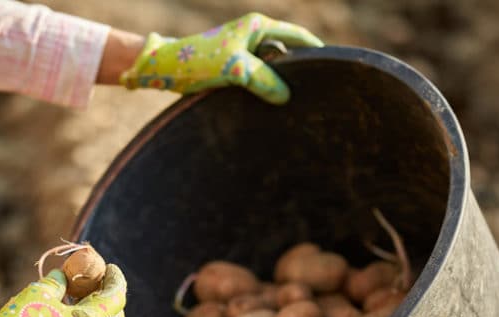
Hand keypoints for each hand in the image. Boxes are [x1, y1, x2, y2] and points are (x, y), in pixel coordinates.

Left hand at [120, 12, 322, 104]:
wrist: (166, 69)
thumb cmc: (198, 60)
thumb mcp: (235, 69)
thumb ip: (263, 80)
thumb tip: (286, 97)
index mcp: (258, 26)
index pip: (297, 36)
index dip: (315, 51)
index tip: (333, 67)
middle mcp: (253, 37)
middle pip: (287, 53)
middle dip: (300, 71)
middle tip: (319, 91)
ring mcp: (244, 54)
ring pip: (272, 70)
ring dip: (281, 84)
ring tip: (299, 103)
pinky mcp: (234, 71)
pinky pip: (259, 81)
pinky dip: (267, 91)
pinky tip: (273, 108)